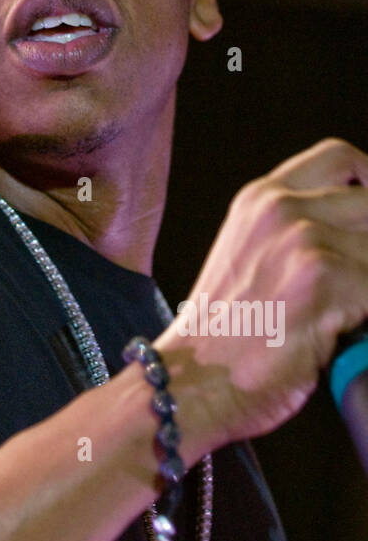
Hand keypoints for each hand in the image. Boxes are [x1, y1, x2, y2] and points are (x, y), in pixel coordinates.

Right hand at [156, 138, 367, 453]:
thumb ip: (298, 231)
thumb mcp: (250, 257)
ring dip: (367, 284)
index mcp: (260, 198)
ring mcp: (303, 240)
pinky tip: (338, 331)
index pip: (341, 158)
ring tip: (345, 312)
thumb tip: (359, 238)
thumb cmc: (221, 338)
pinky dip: (365, 316)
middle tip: (356, 279)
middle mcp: (281, 208)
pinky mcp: (325, 279)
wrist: (190, 382)